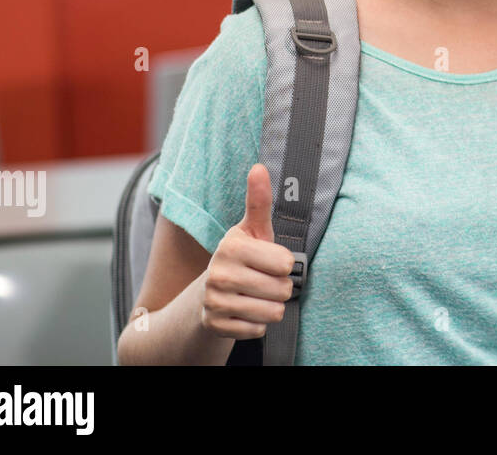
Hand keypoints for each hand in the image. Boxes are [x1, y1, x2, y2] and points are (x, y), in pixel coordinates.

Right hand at [201, 163, 296, 339]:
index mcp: (231, 246)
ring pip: (272, 312)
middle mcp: (219, 274)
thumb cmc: (243, 256)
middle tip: (265, 281)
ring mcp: (214, 302)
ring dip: (271, 307)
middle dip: (281, 288)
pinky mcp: (215, 326)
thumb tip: (258, 167)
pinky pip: (258, 330)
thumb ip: (259, 201)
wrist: (210, 293)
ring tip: (257, 296)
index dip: (285, 264)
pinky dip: (257, 324)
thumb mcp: (252, 229)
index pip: (286, 263)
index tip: (271, 261)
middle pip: (282, 289)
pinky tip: (246, 311)